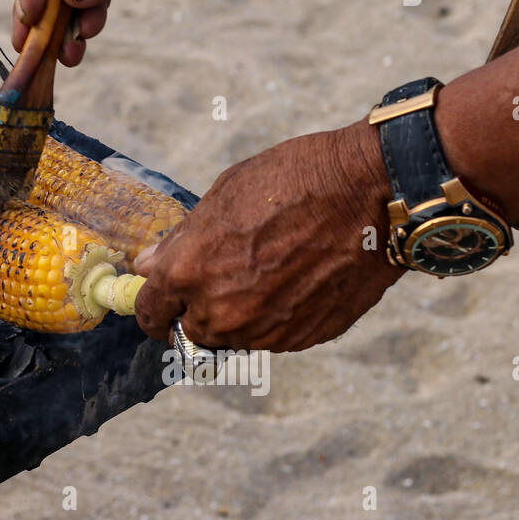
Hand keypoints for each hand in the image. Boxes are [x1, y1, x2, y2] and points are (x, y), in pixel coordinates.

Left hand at [132, 119, 403, 351]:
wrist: (371, 193)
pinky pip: (274, 338)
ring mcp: (264, 331)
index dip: (152, 306)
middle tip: (216, 281)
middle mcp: (221, 312)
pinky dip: (274, 320)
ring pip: (233, 339)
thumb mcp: (222, 196)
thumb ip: (180, 242)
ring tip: (263, 274)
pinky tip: (293, 282)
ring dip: (236, 317)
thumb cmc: (292, 180)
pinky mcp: (304, 338)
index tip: (159, 300)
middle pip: (190, 333)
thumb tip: (147, 266)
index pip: (151, 312)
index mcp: (189, 273)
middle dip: (195, 311)